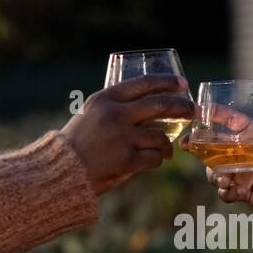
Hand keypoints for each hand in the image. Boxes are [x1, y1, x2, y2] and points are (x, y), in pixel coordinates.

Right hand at [61, 75, 193, 194]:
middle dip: (181, 107)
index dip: (166, 82)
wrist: (61, 171)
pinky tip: (155, 161)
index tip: (181, 84)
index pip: (143, 83)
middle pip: (160, 105)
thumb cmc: (75, 144)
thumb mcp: (90, 115)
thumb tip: (145, 108)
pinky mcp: (127, 160)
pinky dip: (157, 160)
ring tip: (167, 149)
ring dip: (167, 144)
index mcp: (105, 99)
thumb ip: (114, 109)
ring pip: (160, 136)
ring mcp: (122, 138)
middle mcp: (115, 114)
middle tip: (192, 111)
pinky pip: (154, 158)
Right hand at [206, 111, 252, 213]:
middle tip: (187, 145)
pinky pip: (225, 191)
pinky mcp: (242, 191)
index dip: (213, 114)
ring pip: (214, 170)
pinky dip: (225, 192)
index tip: (197, 110)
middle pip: (212, 146)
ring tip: (224, 179)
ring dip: (214, 174)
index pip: (230, 121)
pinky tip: (234, 192)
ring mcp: (240, 172)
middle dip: (196, 145)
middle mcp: (242, 152)